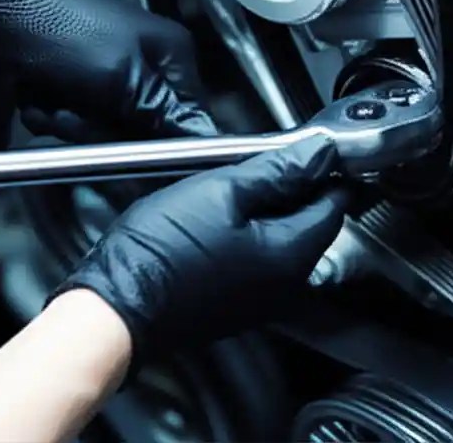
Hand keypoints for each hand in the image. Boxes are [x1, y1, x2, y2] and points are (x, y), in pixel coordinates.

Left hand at [0, 0, 215, 139]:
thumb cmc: (49, 23)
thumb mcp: (118, 78)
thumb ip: (163, 114)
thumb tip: (204, 141)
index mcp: (169, 54)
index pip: (190, 121)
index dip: (161, 144)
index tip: (133, 152)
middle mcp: (143, 65)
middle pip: (140, 134)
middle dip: (101, 130)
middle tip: (77, 109)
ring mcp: (104, 75)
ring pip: (99, 134)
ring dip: (69, 124)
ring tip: (52, 96)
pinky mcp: (70, 84)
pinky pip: (67, 124)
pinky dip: (47, 115)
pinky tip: (35, 93)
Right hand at [56, 136, 347, 363]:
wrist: (117, 306)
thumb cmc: (160, 253)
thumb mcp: (222, 190)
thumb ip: (277, 170)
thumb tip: (317, 154)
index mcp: (292, 254)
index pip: (335, 202)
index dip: (324, 167)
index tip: (305, 148)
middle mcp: (285, 284)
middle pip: (310, 222)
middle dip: (292, 187)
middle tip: (254, 162)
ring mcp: (259, 300)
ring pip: (281, 240)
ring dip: (264, 210)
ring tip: (226, 188)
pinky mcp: (233, 306)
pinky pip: (255, 260)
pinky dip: (244, 236)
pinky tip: (212, 220)